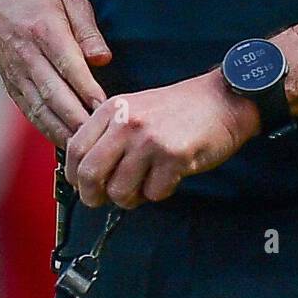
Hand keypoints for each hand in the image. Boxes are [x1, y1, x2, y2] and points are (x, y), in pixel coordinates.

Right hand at [0, 0, 112, 145]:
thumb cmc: (43, 1)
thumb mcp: (72, 2)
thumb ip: (89, 31)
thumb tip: (103, 59)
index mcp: (45, 30)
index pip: (67, 64)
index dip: (86, 87)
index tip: (103, 105)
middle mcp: (27, 54)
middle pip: (52, 91)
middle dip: (75, 115)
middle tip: (98, 133)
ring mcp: (16, 73)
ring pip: (39, 107)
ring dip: (61, 128)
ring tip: (84, 145)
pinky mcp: (11, 86)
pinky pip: (29, 111)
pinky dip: (47, 128)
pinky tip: (64, 140)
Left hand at [65, 70, 260, 208]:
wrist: (223, 99)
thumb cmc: (179, 109)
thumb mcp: (135, 109)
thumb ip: (108, 134)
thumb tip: (84, 175)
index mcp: (113, 109)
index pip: (74, 151)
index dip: (75, 177)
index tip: (85, 186)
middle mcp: (127, 122)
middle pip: (89, 176)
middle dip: (95, 197)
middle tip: (108, 198)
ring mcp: (150, 139)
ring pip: (120, 192)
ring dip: (132, 198)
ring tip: (146, 182)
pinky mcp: (174, 156)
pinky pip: (154, 194)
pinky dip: (160, 193)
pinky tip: (170, 175)